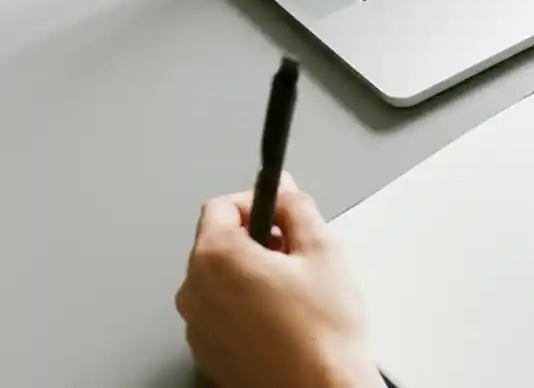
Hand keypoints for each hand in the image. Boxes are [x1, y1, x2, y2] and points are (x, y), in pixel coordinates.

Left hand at [176, 174, 381, 387]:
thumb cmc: (323, 334)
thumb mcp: (324, 251)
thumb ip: (299, 209)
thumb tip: (287, 195)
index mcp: (217, 258)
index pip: (221, 206)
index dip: (256, 201)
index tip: (281, 210)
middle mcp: (194, 291)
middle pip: (217, 243)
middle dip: (255, 240)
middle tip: (296, 254)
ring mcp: (196, 326)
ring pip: (219, 280)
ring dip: (250, 274)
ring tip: (294, 293)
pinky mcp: (206, 353)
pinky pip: (220, 314)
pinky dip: (244, 307)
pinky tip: (283, 320)